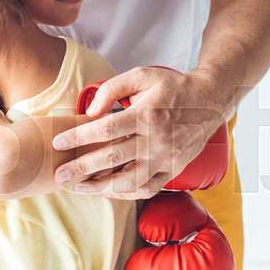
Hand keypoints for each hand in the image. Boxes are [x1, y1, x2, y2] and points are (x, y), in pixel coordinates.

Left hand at [51, 67, 225, 199]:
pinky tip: (107, 191)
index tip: (59, 142)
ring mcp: (166, 158)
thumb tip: (90, 111)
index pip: (106, 129)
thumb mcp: (142, 75)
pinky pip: (146, 188)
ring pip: (128, 181)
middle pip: (112, 158)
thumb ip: (112, 89)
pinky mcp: (173, 170)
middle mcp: (156, 140)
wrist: (210, 101)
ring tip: (78, 188)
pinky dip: (125, 194)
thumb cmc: (171, 87)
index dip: (79, 137)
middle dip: (81, 169)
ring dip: (100, 188)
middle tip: (60, 176)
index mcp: (146, 114)